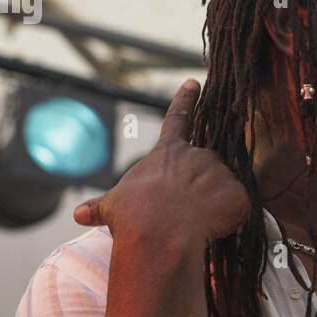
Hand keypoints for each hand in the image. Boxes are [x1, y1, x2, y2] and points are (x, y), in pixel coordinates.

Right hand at [73, 80, 250, 252]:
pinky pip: (236, 210)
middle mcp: (198, 155)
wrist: (159, 233)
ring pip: (221, 191)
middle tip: (181, 213)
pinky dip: (227, 221)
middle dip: (197, 189)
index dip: (186, 100)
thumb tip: (79, 215)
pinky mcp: (238, 194)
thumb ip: (101, 206)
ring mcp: (220, 172)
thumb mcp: (113, 206)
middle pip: (204, 170)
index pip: (178, 119)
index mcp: (168, 152)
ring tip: (192, 223)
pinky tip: (210, 229)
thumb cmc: (133, 216)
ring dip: (211, 206)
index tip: (194, 82)